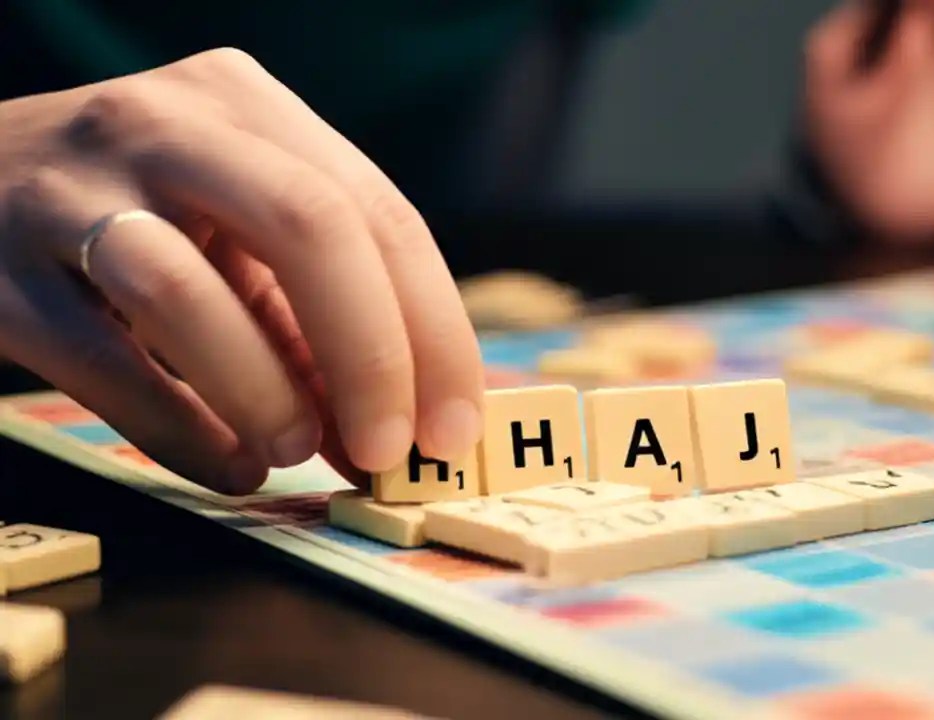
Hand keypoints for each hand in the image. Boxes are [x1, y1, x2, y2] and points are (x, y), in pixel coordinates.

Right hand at [0, 49, 482, 493]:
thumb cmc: (127, 220)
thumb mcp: (229, 238)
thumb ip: (308, 328)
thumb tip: (383, 441)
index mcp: (246, 105)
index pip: (377, 212)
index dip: (433, 329)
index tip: (456, 429)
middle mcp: (166, 124)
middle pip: (310, 226)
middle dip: (371, 352)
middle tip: (391, 450)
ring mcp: (70, 188)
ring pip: (189, 291)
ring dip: (265, 390)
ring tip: (297, 453)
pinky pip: (103, 361)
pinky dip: (181, 430)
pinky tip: (228, 466)